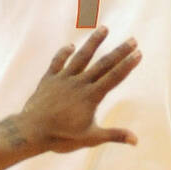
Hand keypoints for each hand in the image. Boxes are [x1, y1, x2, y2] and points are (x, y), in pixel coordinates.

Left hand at [19, 27, 140, 152]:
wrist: (31, 131)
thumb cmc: (61, 137)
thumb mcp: (91, 138)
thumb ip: (114, 135)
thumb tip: (136, 141)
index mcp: (91, 97)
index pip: (114, 77)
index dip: (127, 65)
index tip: (138, 53)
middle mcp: (79, 84)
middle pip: (103, 64)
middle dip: (119, 51)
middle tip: (132, 40)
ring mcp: (63, 79)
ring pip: (81, 57)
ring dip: (93, 42)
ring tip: (104, 28)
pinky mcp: (48, 79)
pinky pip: (57, 62)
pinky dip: (63, 53)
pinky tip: (70, 46)